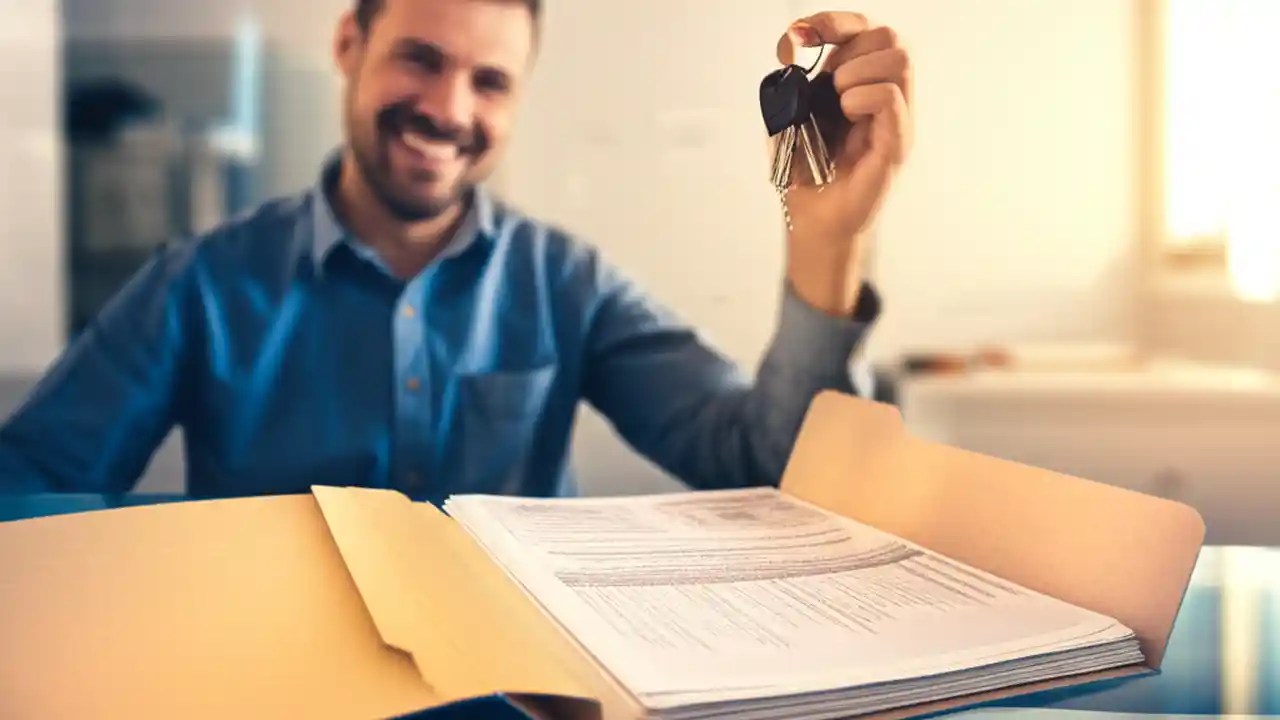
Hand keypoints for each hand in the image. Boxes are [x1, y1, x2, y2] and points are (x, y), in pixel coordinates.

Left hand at [775, 12, 912, 314]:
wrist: (811, 221)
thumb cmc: (804, 172)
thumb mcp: (788, 116)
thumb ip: (792, 80)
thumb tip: (794, 47)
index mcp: (863, 82)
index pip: (866, 28)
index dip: (833, 22)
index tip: (800, 36)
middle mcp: (886, 96)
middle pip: (890, 36)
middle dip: (848, 45)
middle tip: (825, 79)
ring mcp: (896, 120)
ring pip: (898, 58)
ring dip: (856, 70)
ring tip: (836, 101)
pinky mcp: (896, 145)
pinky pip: (890, 98)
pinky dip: (861, 97)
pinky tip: (844, 114)